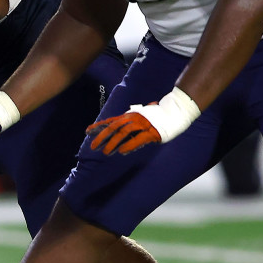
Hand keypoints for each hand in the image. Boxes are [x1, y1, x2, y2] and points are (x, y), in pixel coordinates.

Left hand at [85, 88, 199, 155]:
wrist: (174, 111)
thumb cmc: (157, 115)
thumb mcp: (140, 118)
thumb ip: (130, 124)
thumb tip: (118, 134)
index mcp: (130, 115)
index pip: (111, 120)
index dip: (99, 126)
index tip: (87, 131)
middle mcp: (134, 118)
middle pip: (114, 127)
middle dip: (102, 137)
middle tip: (93, 146)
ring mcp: (143, 124)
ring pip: (123, 133)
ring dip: (113, 143)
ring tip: (106, 152)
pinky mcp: (152, 132)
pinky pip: (138, 140)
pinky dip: (129, 146)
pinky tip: (122, 152)